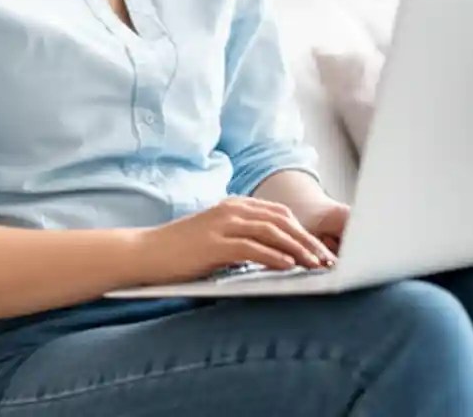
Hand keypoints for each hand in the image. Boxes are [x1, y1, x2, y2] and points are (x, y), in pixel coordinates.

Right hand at [136, 197, 338, 285]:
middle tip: (326, 259)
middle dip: (307, 240)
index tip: (321, 249)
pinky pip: (252, 247)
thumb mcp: (217, 240)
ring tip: (315, 265)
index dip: (303, 231)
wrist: (146, 253)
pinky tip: (289, 266)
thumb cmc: (181, 252)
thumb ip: (244, 241)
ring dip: (297, 249)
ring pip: (272, 231)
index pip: (279, 213)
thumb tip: (278, 256)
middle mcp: (231, 210)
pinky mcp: (214, 243)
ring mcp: (222, 224)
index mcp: (234, 206)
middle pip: (281, 220)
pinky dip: (274, 256)